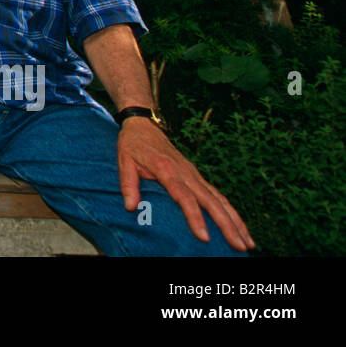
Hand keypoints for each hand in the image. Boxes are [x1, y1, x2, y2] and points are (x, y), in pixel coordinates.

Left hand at [117, 118, 254, 250]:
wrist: (144, 125)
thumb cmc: (133, 144)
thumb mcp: (124, 161)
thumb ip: (128, 184)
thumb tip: (131, 207)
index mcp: (167, 170)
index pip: (185, 197)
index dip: (195, 217)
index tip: (204, 237)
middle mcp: (186, 173)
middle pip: (211, 201)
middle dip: (227, 225)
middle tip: (239, 246)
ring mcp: (195, 175)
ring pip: (220, 200)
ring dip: (235, 221)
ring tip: (248, 243)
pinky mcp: (198, 177)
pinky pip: (218, 196)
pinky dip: (231, 212)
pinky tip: (240, 227)